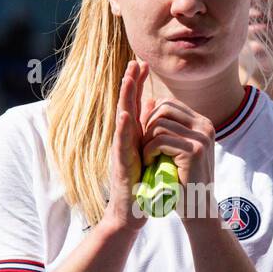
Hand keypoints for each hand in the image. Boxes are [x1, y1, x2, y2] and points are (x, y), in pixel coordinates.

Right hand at [103, 60, 149, 231]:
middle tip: (136, 60)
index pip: (135, 103)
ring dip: (124, 98)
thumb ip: (146, 127)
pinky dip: (123, 128)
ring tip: (128, 78)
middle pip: (126, 104)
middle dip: (131, 82)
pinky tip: (125, 114)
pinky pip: (122, 143)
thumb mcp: (145, 148)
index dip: (138, 83)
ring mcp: (120, 149)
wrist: (131, 211)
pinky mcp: (120, 163)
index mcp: (133, 134)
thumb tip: (152, 103)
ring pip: (122, 119)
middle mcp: (124, 139)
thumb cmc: (139, 183)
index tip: (144, 63)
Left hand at [140, 92, 215, 224]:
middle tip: (146, 147)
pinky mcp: (194, 151)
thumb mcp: (175, 147)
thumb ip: (167, 125)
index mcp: (202, 123)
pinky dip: (149, 151)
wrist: (197, 208)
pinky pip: (160, 140)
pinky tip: (150, 163)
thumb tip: (149, 100)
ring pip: (159, 123)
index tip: (149, 139)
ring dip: (147, 141)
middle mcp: (205, 126)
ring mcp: (202, 137)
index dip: (152, 118)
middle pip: (163, 108)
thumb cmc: (182, 179)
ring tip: (148, 157)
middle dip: (148, 126)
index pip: (168, 104)